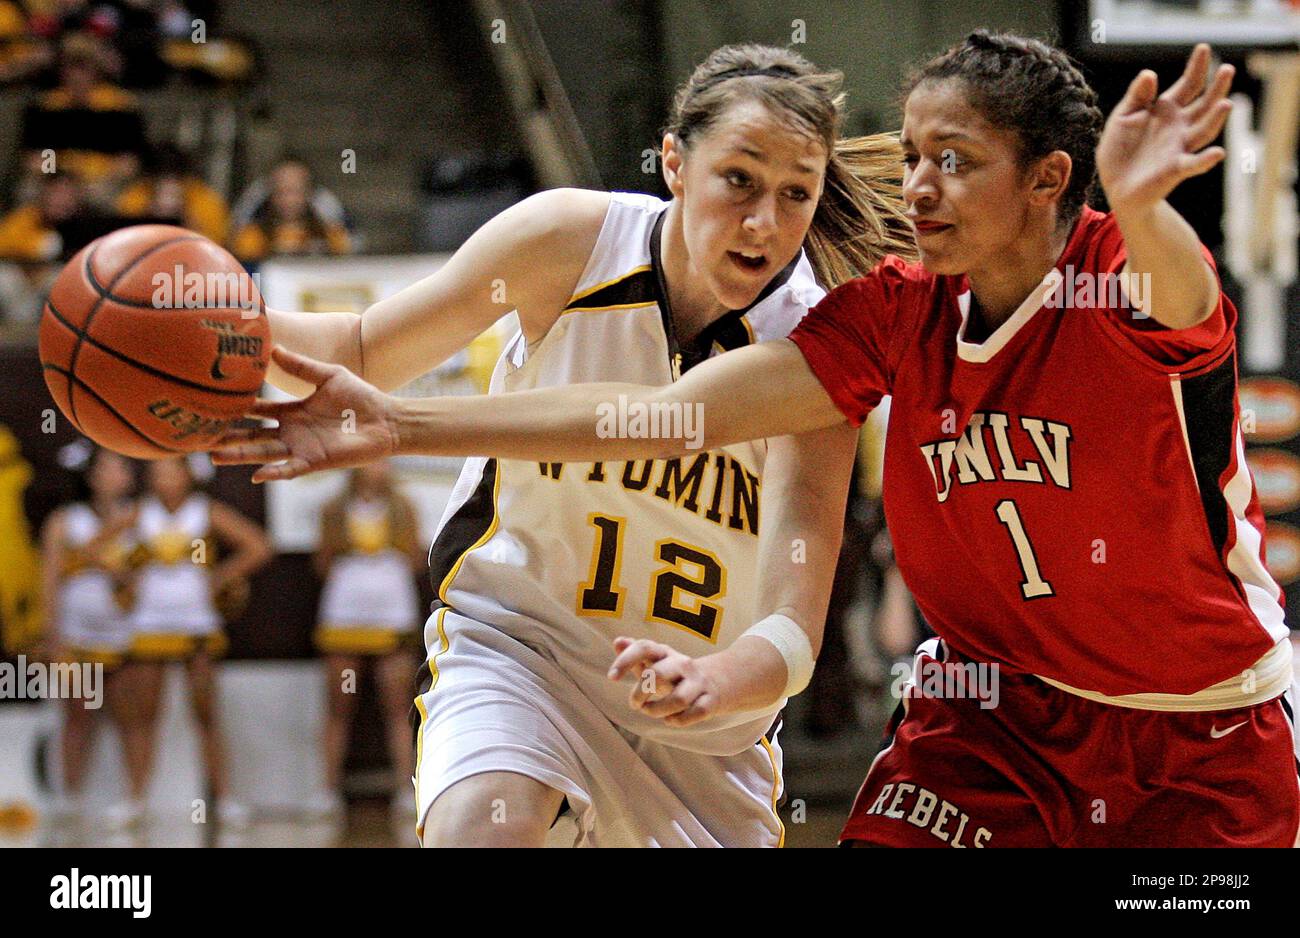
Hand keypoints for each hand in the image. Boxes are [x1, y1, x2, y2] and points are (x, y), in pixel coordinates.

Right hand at [210, 346, 399, 481]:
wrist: (387, 419)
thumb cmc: (362, 397)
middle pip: (254, 435)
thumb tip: (273, 348)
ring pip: (264, 453)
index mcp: (293, 412)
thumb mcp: (328, 376)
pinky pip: (291, 469)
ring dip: (241, 455)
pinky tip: (256, 475)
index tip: (212, 404)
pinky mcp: (316, 461)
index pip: (258, 411)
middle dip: (229, 436)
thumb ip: (301, 366)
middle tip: (201, 436)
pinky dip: (275, 472)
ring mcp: (302, 447)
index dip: (238, 409)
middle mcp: (292, 431)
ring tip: (215, 454)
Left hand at [607, 637, 723, 726]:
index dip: (625, 660)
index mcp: (665, 653)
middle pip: (658, 674)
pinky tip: (670, 719)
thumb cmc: (674, 674)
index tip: (611, 677)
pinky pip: (696, 713)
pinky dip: (678, 720)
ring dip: (658, 711)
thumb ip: (635, 653)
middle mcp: (682, 664)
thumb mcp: (655, 662)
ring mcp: (698, 682)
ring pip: (678, 699)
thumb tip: (618, 642)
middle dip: (640, 693)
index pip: (644, 647)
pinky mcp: (710, 700)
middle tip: (635, 704)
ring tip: (650, 711)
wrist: (716, 681)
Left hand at [1097, 43, 1233, 214]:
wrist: (1116, 185)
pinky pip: (1193, 164)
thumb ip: (1136, 97)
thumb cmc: (1119, 150)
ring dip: (1216, 118)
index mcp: (1167, 110)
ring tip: (1225, 103)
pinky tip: (1217, 153)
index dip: (1197, 67)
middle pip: (1204, 103)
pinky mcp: (1175, 169)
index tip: (1204, 48)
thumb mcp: (1122, 118)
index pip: (1188, 84)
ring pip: (1205, 130)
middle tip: (1227, 69)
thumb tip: (1150, 73)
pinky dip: (1205, 160)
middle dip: (1217, 87)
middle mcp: (1180, 126)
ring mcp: (1180, 147)